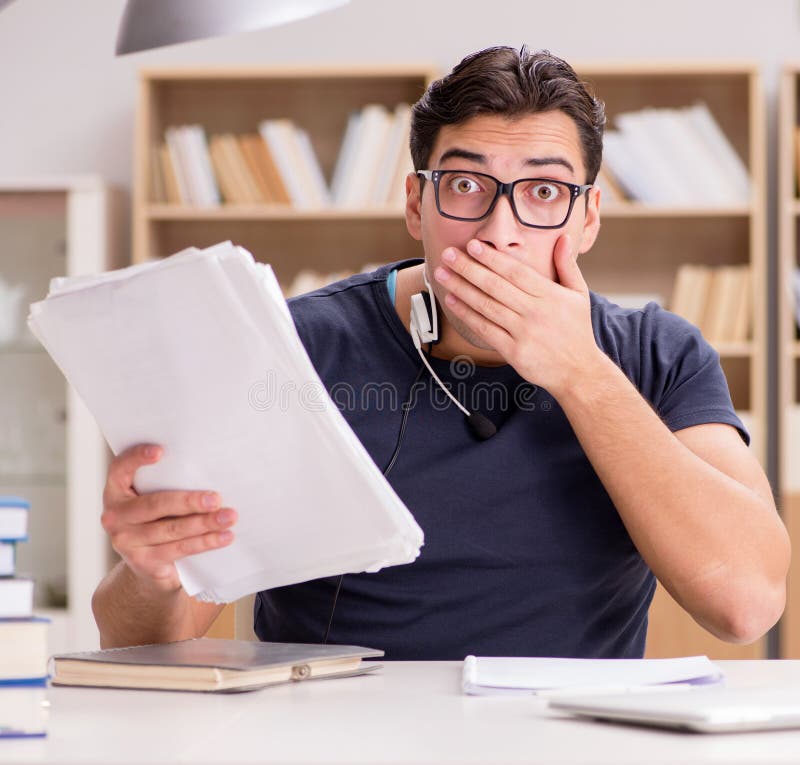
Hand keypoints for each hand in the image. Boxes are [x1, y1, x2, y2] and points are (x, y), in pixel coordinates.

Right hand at [101, 444, 236, 592]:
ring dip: (205, 523)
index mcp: (115, 492)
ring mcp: (126, 542)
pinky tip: (225, 536)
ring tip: (229, 517)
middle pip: (156, 505)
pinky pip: (180, 549)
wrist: (147, 566)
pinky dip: (206, 542)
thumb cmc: (157, 519)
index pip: (120, 469)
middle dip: (189, 501)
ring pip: (172, 530)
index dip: (136, 458)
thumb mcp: (153, 499)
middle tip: (217, 498)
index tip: (161, 451)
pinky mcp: (143, 563)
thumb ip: (166, 483)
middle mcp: (115, 517)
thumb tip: (208, 470)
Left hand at [432, 235, 603, 394]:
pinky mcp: (513, 352)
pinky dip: (467, 315)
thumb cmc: (576, 330)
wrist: (579, 371)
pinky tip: (452, 301)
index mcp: (550, 295)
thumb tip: (563, 238)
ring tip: (443, 275)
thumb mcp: (579, 295)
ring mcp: (523, 333)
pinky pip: (485, 329)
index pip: (515, 272)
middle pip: (496, 286)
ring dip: (461, 288)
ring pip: (486, 306)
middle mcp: (535, 312)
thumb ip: (567, 266)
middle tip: (449, 254)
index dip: (492, 258)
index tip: (473, 246)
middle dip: (469, 268)